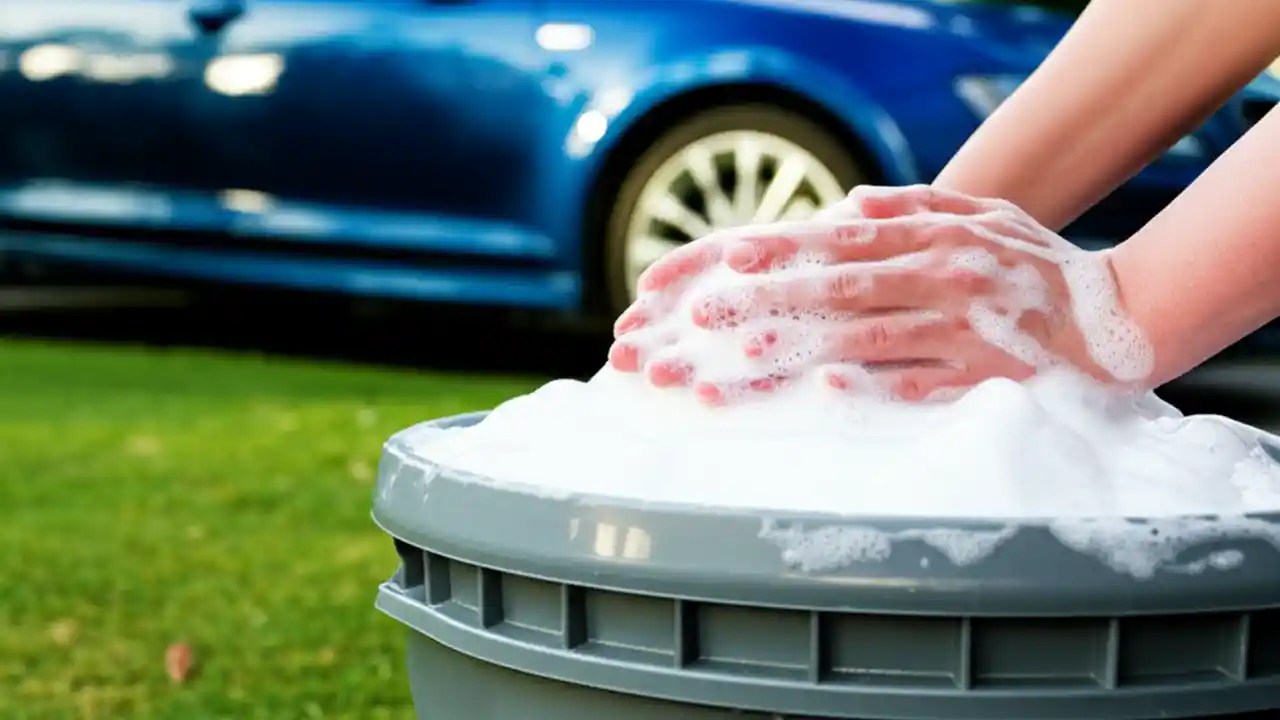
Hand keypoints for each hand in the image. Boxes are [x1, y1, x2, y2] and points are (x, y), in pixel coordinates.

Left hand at [610, 185, 1153, 403]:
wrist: (1119, 318)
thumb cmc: (1038, 265)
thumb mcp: (984, 215)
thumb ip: (916, 204)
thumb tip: (851, 201)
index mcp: (938, 237)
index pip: (847, 240)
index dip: (786, 248)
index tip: (731, 257)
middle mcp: (944, 277)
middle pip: (845, 288)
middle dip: (774, 299)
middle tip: (712, 315)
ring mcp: (962, 329)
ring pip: (871, 337)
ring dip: (805, 348)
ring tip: (747, 358)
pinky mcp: (982, 375)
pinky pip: (921, 382)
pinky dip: (876, 385)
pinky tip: (829, 389)